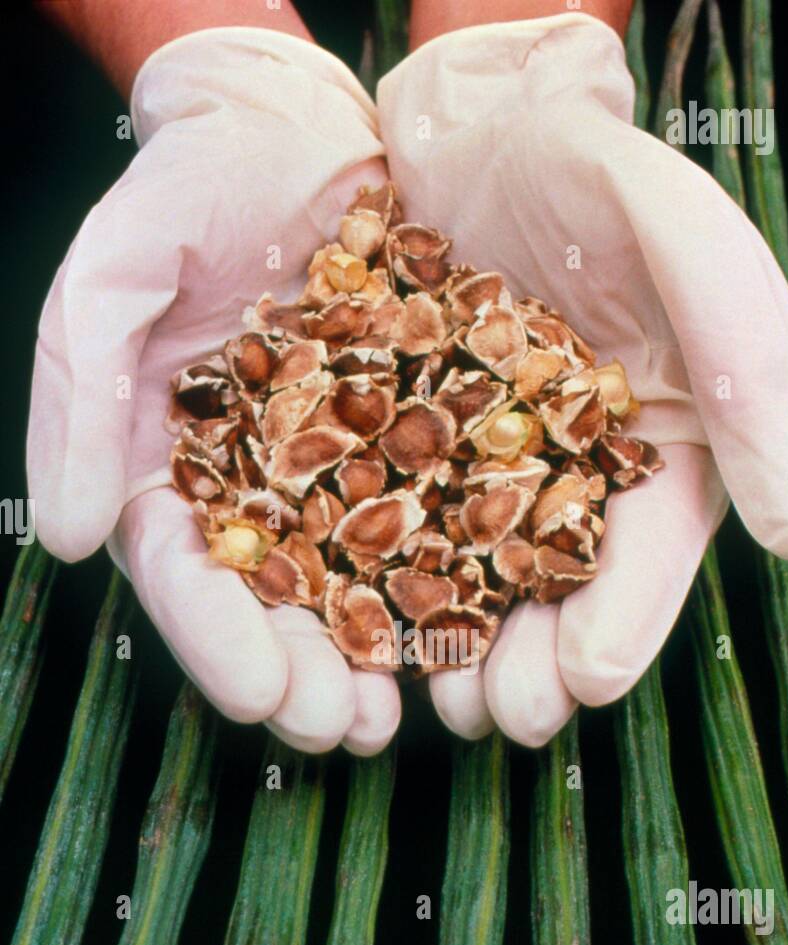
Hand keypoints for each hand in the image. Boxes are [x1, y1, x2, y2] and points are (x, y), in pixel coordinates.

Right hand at [26, 27, 399, 754]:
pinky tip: (473, 627)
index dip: (219, 642)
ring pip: (358, 582)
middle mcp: (257, 491)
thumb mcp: (108, 280)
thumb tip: (70, 540)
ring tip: (405, 713)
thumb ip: (76, 404)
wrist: (289, 128)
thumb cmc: (185, 194)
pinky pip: (437, 515)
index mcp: (172, 473)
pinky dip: (453, 576)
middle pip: (277, 605)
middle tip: (345, 729)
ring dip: (379, 657)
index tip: (258, 696)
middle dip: (308, 675)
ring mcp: (339, 472)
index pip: (187, 577)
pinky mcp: (412, 440)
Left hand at [377, 12, 787, 744]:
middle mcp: (570, 475)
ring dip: (453, 647)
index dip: (621, 624)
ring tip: (429, 700)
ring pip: (469, 581)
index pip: (648, 558)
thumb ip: (755, 371)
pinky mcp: (400, 450)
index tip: (582, 678)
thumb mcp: (691, 247)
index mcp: (656, 449)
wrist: (479, 120)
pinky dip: (371, 581)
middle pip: (557, 591)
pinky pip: (384, 528)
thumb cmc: (597, 177)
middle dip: (531, 664)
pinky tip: (355, 621)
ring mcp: (480, 468)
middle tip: (498, 717)